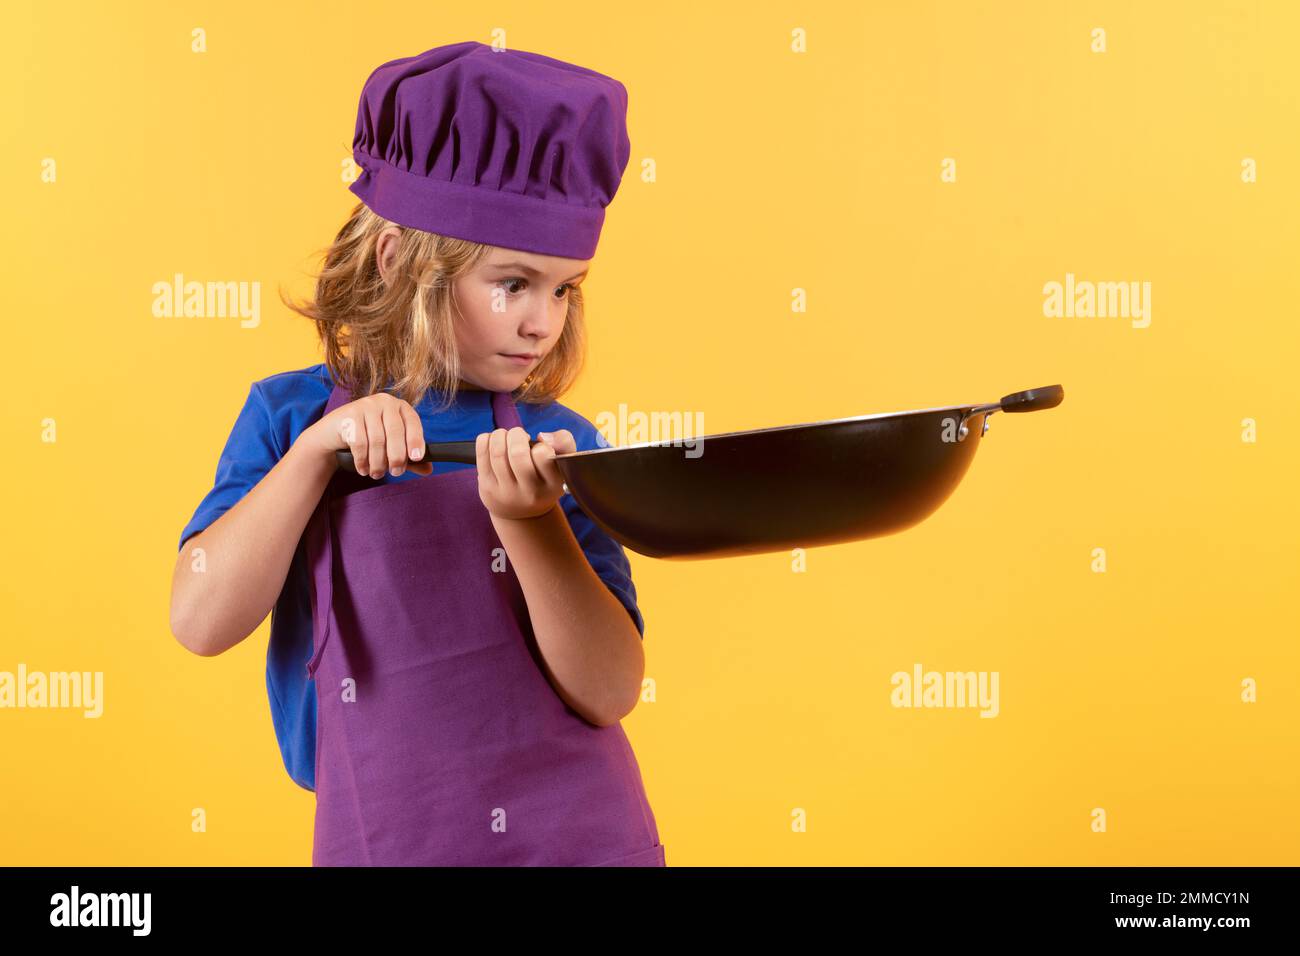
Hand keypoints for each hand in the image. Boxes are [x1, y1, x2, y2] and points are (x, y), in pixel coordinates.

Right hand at [304, 392, 433, 478]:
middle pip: (395, 432)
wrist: (336, 431)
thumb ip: (409, 457)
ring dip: (378, 462)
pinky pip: (359, 442)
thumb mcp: (390, 445)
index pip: (413, 422)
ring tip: (376, 473)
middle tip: (396, 472)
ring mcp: (366, 405)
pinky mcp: (349, 414)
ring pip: (377, 440)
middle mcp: (384, 402)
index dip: (416, 440)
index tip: (416, 458)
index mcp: (400, 406)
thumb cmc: (369, 437)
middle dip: (397, 457)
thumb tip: (428, 469)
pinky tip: (363, 468)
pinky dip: (362, 460)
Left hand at [476, 426, 575, 519]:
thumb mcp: (562, 464)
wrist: (522, 511)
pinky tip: (493, 441)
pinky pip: (481, 454)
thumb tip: (543, 436)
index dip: (541, 445)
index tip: (540, 448)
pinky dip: (486, 439)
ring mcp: (507, 492)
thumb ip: (564, 442)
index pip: (544, 456)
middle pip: (517, 453)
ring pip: (497, 452)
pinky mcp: (487, 487)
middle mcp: (530, 492)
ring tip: (506, 437)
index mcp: (553, 485)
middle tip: (519, 435)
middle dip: (516, 434)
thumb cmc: (543, 478)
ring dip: (500, 435)